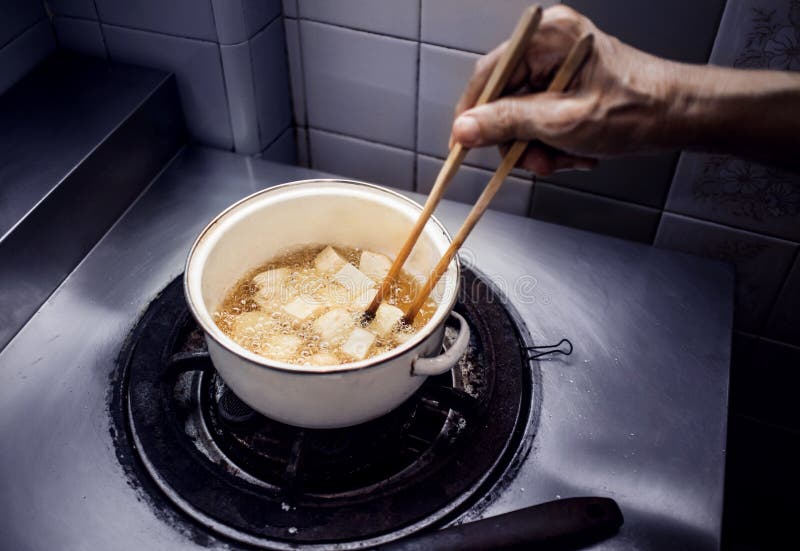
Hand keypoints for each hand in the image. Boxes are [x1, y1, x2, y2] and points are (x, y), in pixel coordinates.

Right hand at [450, 5, 679, 175]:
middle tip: (535, 162)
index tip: (463, 144)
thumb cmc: (636, 110)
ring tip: (563, 158)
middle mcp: (549, 44)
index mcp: (547, 37)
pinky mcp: (566, 83)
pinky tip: (574, 151)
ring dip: (537, 146)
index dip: (473, 114)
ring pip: (522, 115)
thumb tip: (465, 129)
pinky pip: (540, 117)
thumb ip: (508, 123)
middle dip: (519, 139)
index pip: (488, 74)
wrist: (677, 117)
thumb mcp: (562, 122)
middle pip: (504, 99)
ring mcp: (558, 64)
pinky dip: (552, 142)